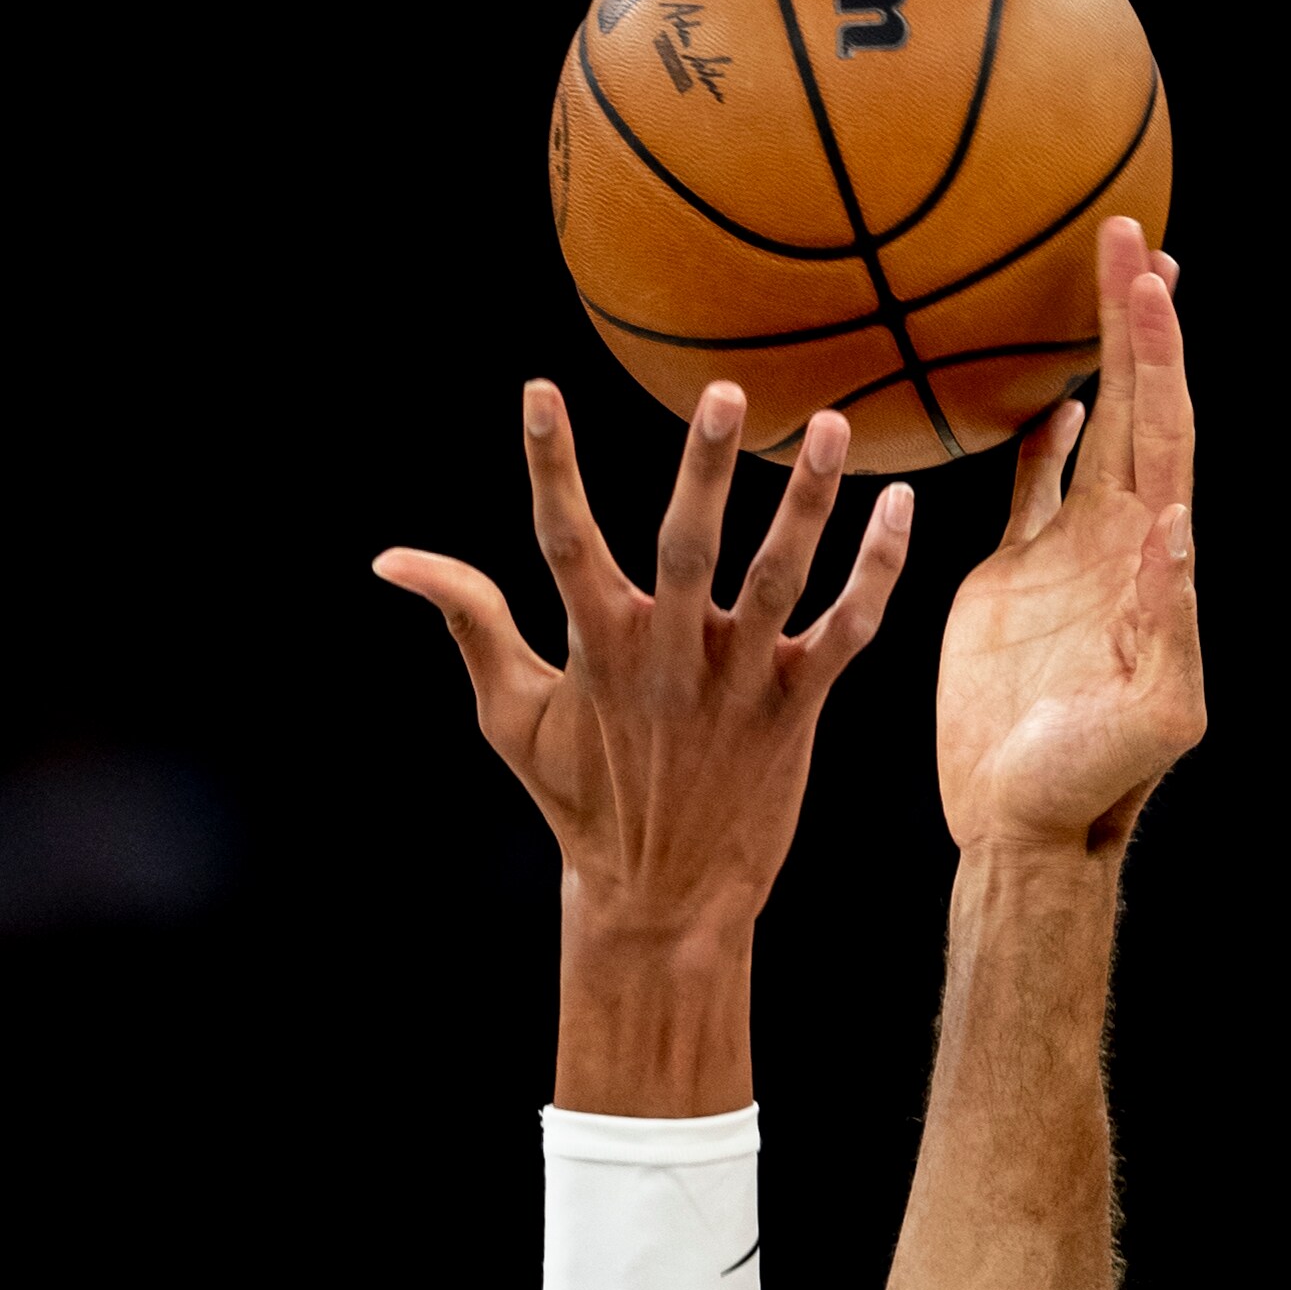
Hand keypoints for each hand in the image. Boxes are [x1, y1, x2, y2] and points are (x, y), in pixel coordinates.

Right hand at [374, 381, 910, 942]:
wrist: (664, 900)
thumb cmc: (583, 801)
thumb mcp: (511, 717)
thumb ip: (470, 622)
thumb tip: (391, 560)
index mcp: (595, 650)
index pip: (562, 542)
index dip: (548, 466)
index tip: (538, 390)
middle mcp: (667, 659)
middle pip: (686, 549)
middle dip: (701, 470)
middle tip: (720, 389)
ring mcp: (737, 684)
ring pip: (778, 580)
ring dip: (805, 503)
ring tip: (827, 424)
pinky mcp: (794, 710)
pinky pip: (846, 631)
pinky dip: (877, 571)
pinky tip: (899, 505)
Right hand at [936, 223, 1201, 856]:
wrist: (1026, 821)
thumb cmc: (1093, 783)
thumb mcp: (1152, 716)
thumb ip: (1168, 627)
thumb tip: (1175, 527)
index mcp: (1151, 561)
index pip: (1163, 433)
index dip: (1159, 355)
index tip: (1150, 276)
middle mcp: (1117, 543)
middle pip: (1136, 406)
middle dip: (1134, 320)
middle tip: (1126, 230)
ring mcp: (1068, 557)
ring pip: (1094, 431)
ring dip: (1101, 357)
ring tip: (1105, 277)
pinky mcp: (1014, 580)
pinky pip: (1032, 487)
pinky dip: (1044, 435)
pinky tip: (1051, 392)